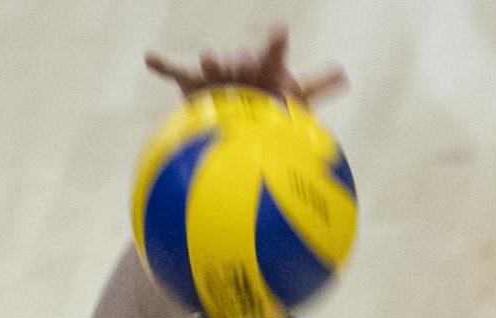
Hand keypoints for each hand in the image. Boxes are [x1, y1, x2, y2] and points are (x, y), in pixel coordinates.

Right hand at [144, 25, 348, 104]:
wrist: (233, 106)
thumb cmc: (265, 100)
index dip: (276, 45)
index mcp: (264, 66)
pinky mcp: (192, 80)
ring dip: (210, 61)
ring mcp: (215, 71)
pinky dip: (163, 65)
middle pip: (240, 60)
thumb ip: (315, 86)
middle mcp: (240, 64)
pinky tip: (150, 58)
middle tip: (242, 63)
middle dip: (239, 60)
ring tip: (208, 57)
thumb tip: (345, 75)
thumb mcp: (291, 96)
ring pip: (212, 64)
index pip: (273, 55)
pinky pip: (176, 71)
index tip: (280, 32)